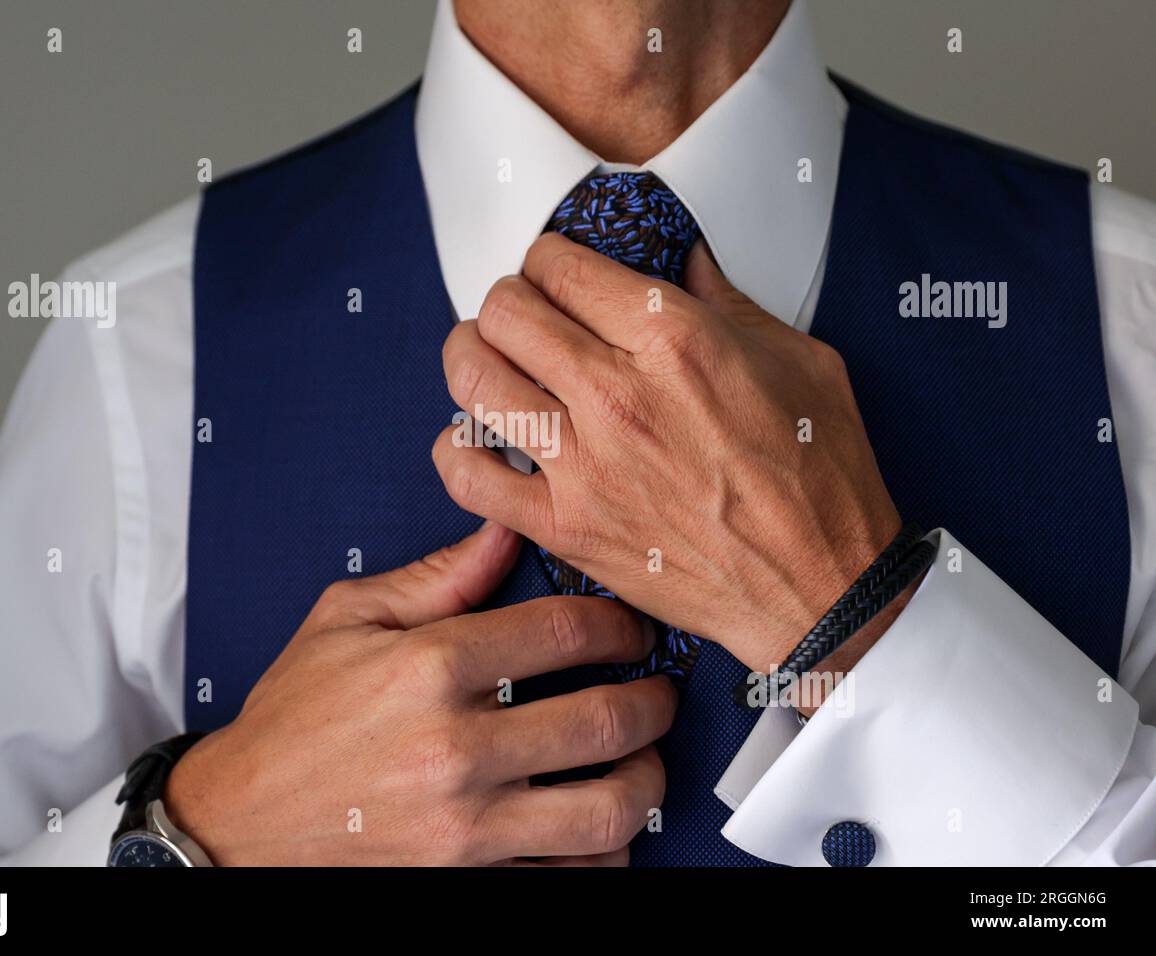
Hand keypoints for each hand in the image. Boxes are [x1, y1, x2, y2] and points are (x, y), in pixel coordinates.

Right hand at [164, 521, 675, 865]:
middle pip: (606, 721)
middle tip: (655, 693)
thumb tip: (504, 535)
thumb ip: (438, 578)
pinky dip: (605, 851)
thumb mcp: (347, 621)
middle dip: (654, 701)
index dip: (620, 627)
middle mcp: (454, 751)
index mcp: (429, 671)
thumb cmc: (292, 723)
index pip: (567, 634)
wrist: (239, 827)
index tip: (629, 633)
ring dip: (647, 780)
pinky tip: (597, 822)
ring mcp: (466, 829)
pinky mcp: (469, 883)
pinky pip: (574, 876)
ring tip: (642, 760)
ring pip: (609, 810)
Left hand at [433, 233, 905, 674]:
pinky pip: (469, 477)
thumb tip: (684, 261)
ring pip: (473, 379)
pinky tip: (476, 440)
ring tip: (486, 361)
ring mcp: (584, 465)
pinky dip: (456, 451)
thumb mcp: (799, 360)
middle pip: (505, 312)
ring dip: (470, 358)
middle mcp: (618, 394)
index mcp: (675, 339)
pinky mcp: (566, 527)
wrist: (820, 588)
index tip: (554, 273)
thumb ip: (727, 302)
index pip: (561, 267)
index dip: (547, 260)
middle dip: (505, 301)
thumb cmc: (820, 477)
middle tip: (521, 315)